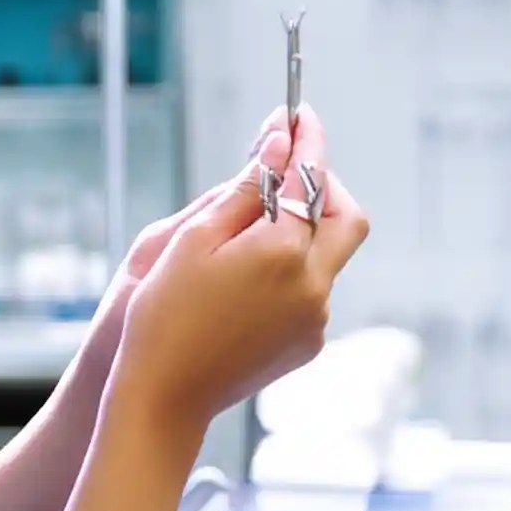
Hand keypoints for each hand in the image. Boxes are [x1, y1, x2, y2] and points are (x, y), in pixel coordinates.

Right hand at [108, 106, 368, 426]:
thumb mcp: (193, 237)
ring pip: (329, 255)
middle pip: (347, 216)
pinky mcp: (308, 344)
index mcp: (283, 253)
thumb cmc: (164, 313)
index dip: (305, 141)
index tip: (299, 114)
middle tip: (287, 170)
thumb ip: (244, 187)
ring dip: (303, 230)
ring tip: (248, 230)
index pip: (309, 178)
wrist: (163, 397)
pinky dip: (293, 268)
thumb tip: (278, 142)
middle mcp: (313, 286)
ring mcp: (316, 320)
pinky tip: (247, 276)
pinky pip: (314, 290)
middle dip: (323, 185)